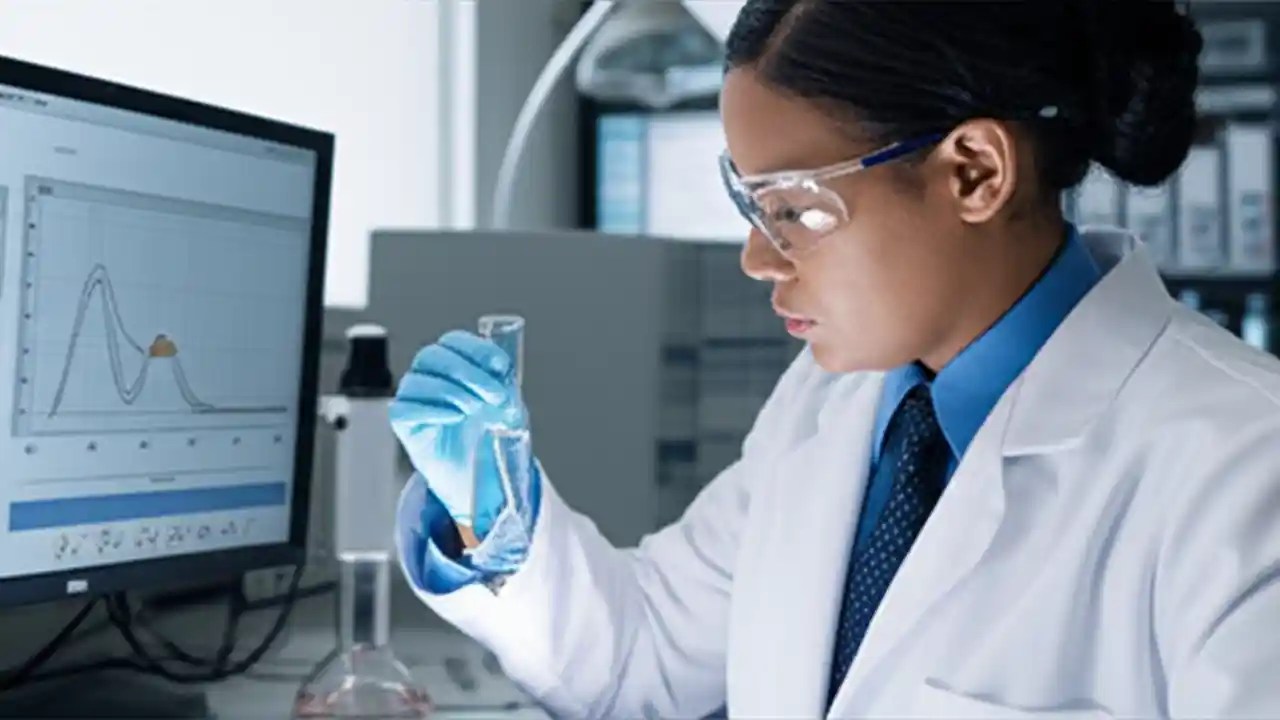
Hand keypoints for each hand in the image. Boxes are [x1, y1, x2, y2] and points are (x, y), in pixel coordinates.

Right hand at [389, 330, 515, 526]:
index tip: (501, 366)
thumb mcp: (506, 404)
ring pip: (417, 380)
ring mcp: (414, 398)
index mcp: (454, 363)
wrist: (481, 471)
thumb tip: (502, 370)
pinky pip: (404, 409)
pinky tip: (454, 418)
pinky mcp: (404, 423)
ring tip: (476, 411)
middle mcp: (429, 375)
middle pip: (433, 356)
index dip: (477, 349)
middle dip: (468, 372)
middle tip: (494, 396)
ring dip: (452, 392)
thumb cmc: (490, 432)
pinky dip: (430, 410)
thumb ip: (503, 384)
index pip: (454, 341)